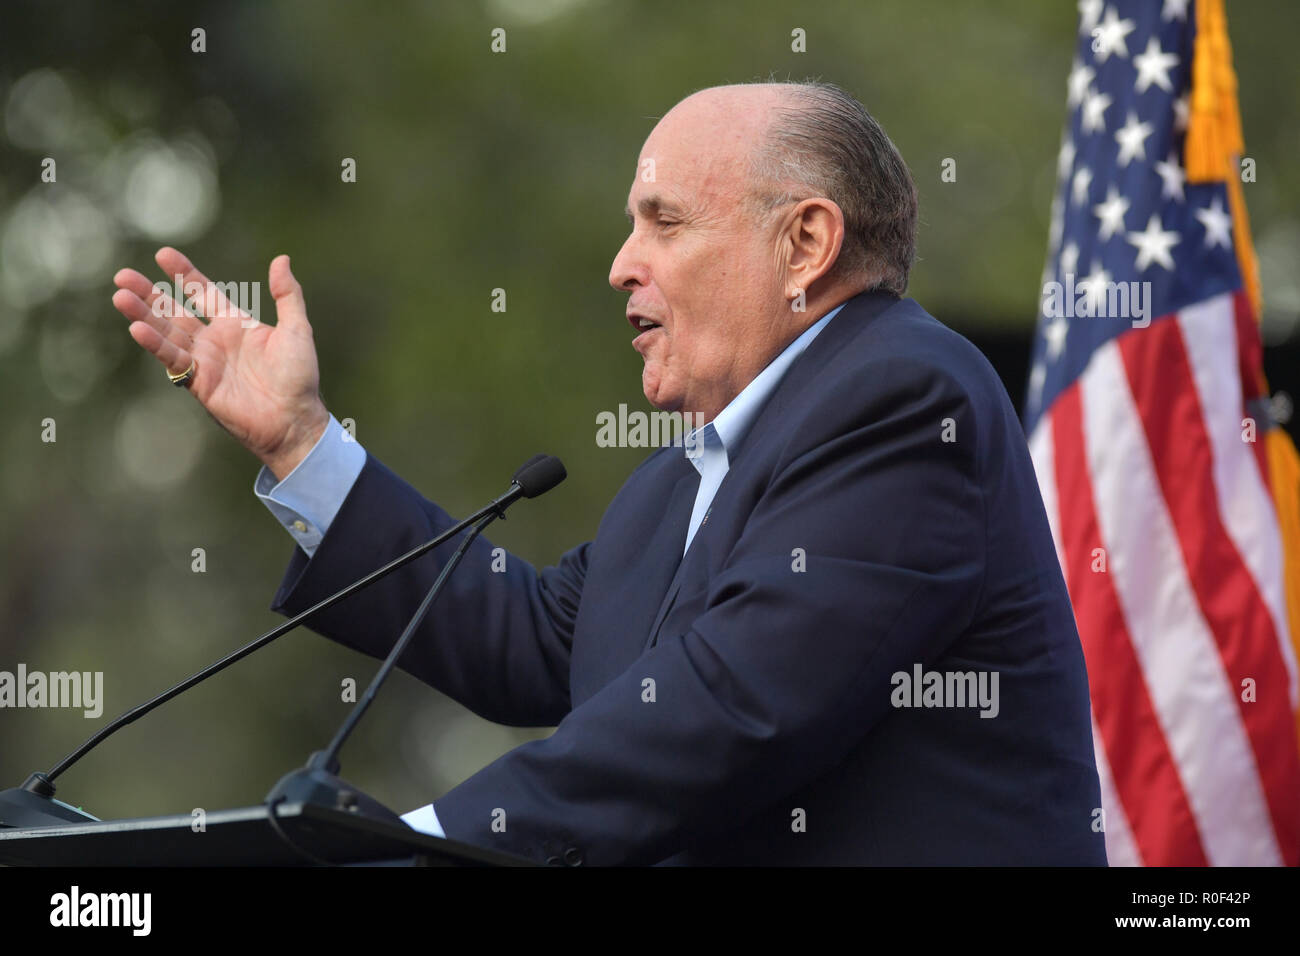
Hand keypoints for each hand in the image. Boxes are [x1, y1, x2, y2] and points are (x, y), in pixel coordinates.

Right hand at [111, 248, 329, 480]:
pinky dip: (155, 344)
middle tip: (123, 276)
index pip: (202, 292)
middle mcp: (214, 340)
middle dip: (149, 294)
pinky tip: (138, 328)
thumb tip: (282, 259)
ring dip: (144, 315)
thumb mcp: (296, 329)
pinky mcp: (198, 382)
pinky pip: (173, 359)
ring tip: (120, 296)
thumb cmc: (299, 376)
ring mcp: (204, 361)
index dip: (183, 273)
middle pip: (174, 311)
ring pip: (166, 332)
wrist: (295, 418)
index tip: (162, 254)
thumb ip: (288, 295)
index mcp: (235, 323)